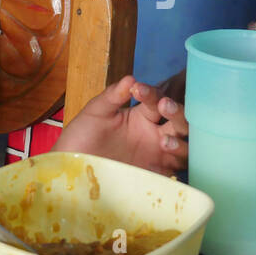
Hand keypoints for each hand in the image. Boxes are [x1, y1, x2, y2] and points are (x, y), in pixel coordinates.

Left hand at [54, 76, 188, 176]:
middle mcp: (154, 134)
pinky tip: (168, 157)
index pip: (156, 100)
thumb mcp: (95, 113)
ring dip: (180, 139)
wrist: (71, 170)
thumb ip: (112, 96)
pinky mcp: (158, 176)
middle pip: (179, 120)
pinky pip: (178, 169)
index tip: (138, 89)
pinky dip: (179, 162)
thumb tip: (131, 79)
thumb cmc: (82, 139)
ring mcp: (158, 156)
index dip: (151, 93)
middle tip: (164, 105)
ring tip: (164, 140)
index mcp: (142, 116)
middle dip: (176, 111)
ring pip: (185, 144)